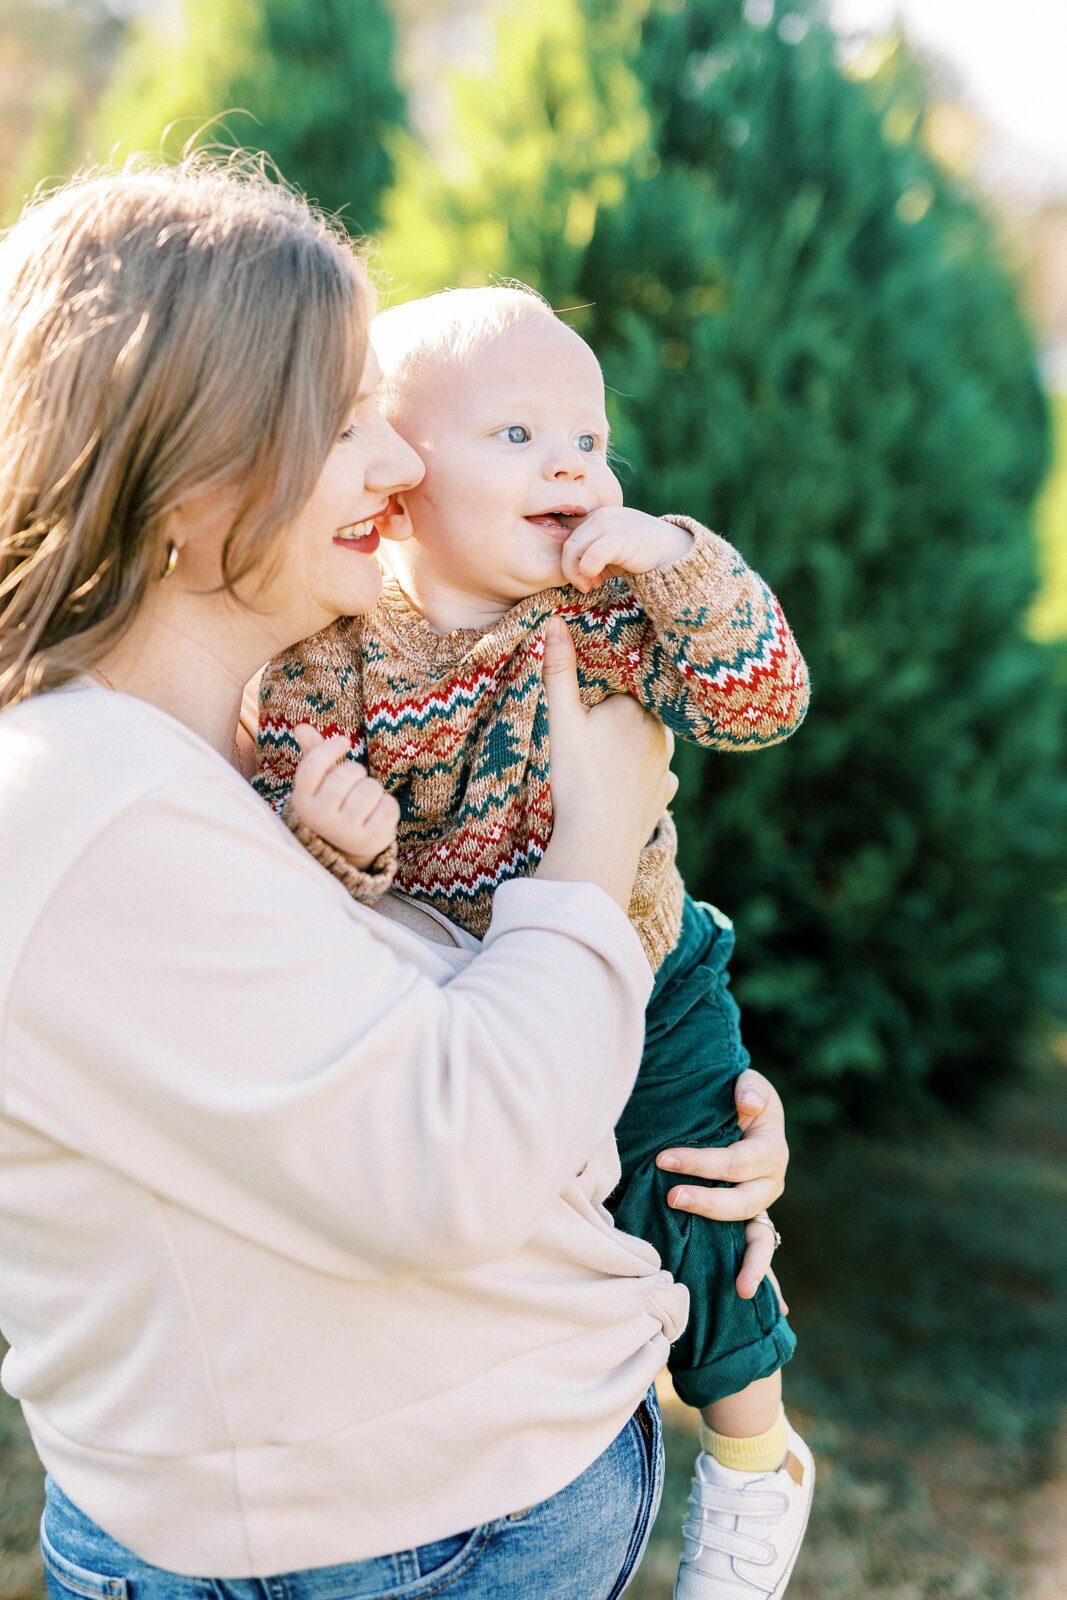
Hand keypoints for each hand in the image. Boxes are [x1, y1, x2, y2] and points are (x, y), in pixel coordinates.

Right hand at [290, 724, 399, 868]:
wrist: (346, 847)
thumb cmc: (334, 802)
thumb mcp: (321, 782)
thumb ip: (314, 754)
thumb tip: (301, 727)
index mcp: (303, 800)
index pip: (313, 765)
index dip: (330, 748)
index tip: (345, 741)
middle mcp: (319, 818)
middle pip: (347, 774)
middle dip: (356, 772)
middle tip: (354, 783)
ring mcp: (344, 831)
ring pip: (371, 789)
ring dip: (374, 789)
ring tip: (365, 801)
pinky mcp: (369, 840)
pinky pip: (388, 806)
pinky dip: (388, 804)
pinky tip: (377, 814)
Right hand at [535, 617, 677, 910]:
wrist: (599, 843)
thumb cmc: (578, 779)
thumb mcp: (563, 721)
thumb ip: (559, 672)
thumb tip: (554, 622)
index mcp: (637, 707)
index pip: (624, 682)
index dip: (605, 687)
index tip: (590, 694)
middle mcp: (661, 731)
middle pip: (639, 710)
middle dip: (621, 713)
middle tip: (595, 723)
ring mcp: (667, 765)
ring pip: (653, 740)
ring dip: (636, 741)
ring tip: (611, 749)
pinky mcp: (665, 794)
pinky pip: (659, 775)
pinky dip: (646, 775)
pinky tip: (630, 781)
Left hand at [560, 507, 692, 592]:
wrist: (674, 552)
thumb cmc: (642, 554)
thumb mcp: (612, 552)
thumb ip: (591, 555)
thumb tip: (574, 572)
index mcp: (596, 517)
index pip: (565, 534)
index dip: (568, 559)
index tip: (582, 576)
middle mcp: (599, 516)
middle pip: (565, 544)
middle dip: (570, 569)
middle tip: (584, 585)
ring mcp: (607, 524)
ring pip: (571, 549)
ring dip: (576, 573)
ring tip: (590, 585)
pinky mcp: (617, 537)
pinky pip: (589, 557)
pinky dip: (588, 572)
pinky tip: (599, 581)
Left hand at [655, 1068, 789, 1307]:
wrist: (743, 1111)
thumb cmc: (739, 1097)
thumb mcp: (748, 1085)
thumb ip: (749, 1089)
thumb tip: (747, 1104)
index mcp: (770, 1151)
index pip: (735, 1162)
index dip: (700, 1162)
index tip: (663, 1160)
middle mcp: (771, 1183)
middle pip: (742, 1202)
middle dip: (707, 1203)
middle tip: (671, 1198)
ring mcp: (763, 1206)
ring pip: (762, 1239)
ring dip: (750, 1262)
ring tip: (741, 1288)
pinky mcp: (752, 1221)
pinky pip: (760, 1253)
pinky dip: (764, 1278)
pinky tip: (769, 1306)